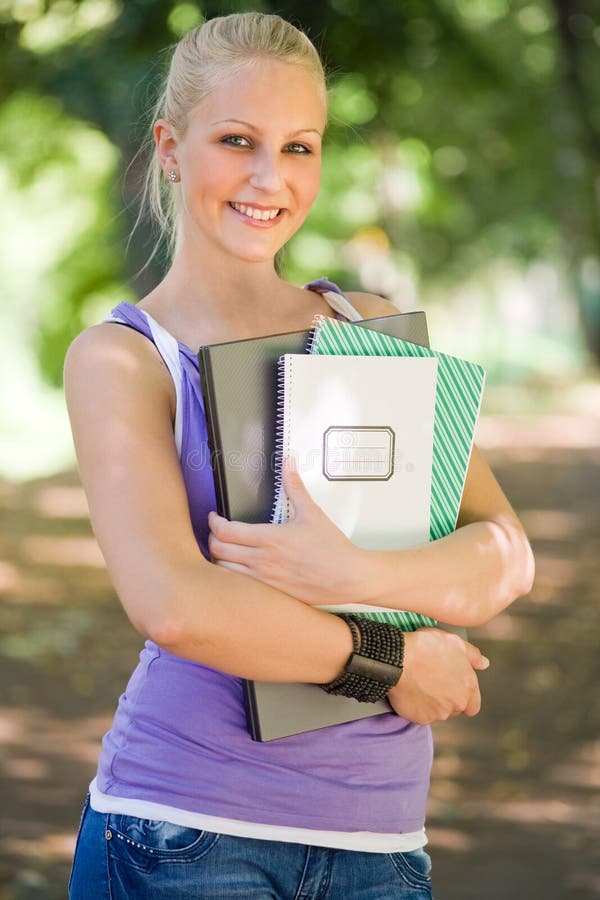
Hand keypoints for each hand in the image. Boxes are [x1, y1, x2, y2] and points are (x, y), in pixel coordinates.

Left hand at [207, 457, 367, 604]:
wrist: (349, 576)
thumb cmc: (332, 548)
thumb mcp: (312, 513)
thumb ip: (295, 487)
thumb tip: (289, 463)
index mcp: (269, 538)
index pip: (225, 531)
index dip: (213, 522)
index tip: (214, 517)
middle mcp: (262, 561)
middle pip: (218, 551)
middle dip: (212, 539)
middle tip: (216, 532)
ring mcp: (265, 580)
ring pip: (224, 571)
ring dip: (220, 559)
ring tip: (225, 550)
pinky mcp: (271, 594)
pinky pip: (241, 586)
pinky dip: (232, 577)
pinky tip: (239, 568)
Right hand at [388, 628, 488, 724]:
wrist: (398, 659)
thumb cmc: (426, 647)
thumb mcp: (454, 643)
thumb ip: (473, 656)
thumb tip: (484, 663)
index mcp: (467, 687)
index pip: (473, 705)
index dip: (464, 697)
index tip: (453, 689)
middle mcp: (456, 704)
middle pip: (454, 708)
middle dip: (446, 698)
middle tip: (432, 681)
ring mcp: (438, 714)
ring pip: (437, 712)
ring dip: (431, 702)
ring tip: (419, 683)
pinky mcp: (420, 718)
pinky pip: (420, 714)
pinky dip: (416, 706)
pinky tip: (410, 690)